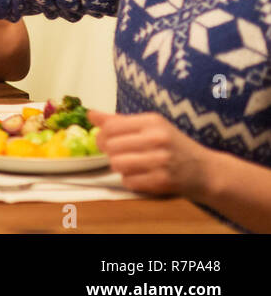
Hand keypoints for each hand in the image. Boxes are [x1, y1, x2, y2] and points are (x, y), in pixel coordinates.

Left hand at [88, 109, 216, 197]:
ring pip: (117, 164)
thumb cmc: (173, 145)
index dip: (101, 136)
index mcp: (152, 121)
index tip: (105, 141)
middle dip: (110, 152)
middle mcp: (157, 139)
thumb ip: (119, 121)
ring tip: (131, 165)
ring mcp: (160, 161)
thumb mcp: (151, 126)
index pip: (111, 127)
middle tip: (120, 154)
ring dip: (119, 167)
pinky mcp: (162, 181)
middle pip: (111, 146)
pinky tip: (142, 176)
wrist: (206, 171)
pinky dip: (131, 180)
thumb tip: (90, 113)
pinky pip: (129, 181)